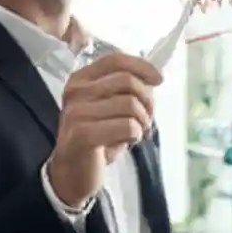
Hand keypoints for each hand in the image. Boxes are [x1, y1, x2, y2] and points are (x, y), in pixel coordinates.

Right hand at [47, 52, 162, 208]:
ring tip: (135, 133)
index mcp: (81, 80)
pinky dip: (135, 135)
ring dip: (142, 122)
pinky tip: (126, 143)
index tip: (159, 79)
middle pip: (128, 82)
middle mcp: (75, 92)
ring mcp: (76, 112)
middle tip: (147, 119)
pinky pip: (128, 126)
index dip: (142, 66)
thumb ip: (126, 90)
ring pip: (131, 105)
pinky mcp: (83, 134)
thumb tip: (154, 78)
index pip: (115, 60)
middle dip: (147, 101)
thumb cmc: (97, 137)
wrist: (72, 172)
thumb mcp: (110, 107)